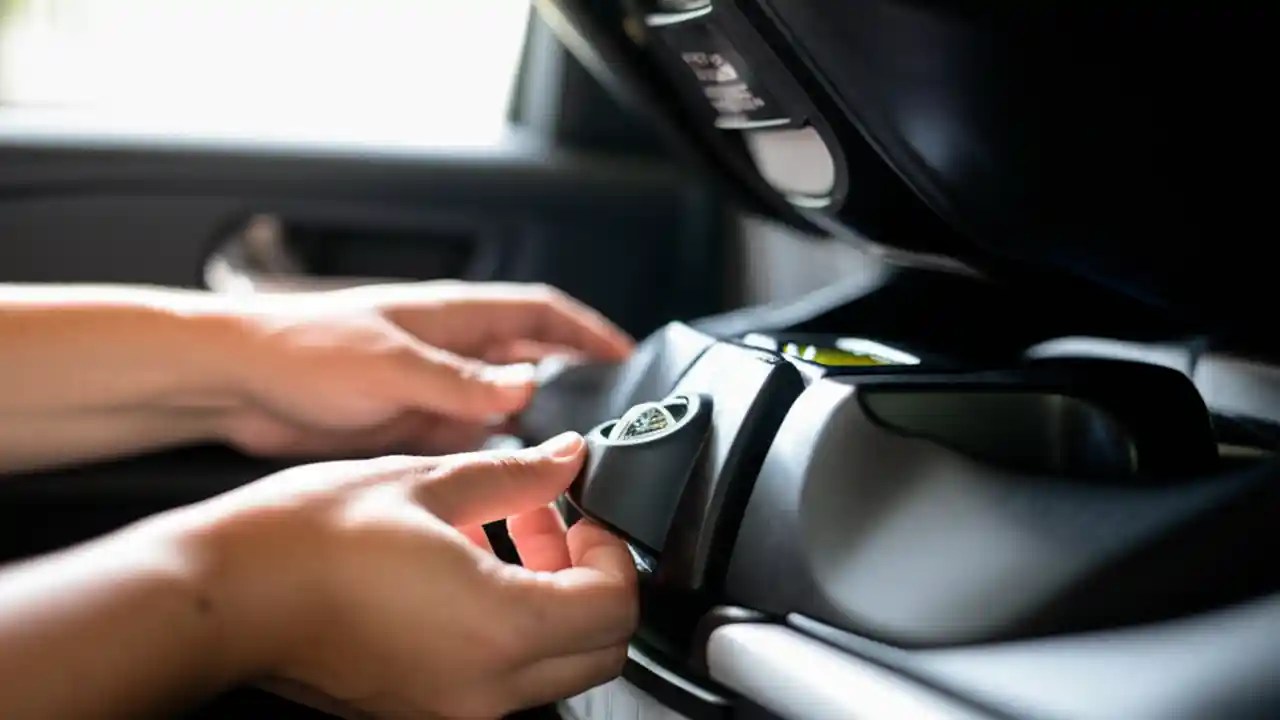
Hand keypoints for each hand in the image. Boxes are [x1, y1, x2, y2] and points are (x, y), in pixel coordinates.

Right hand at [186, 432, 637, 718]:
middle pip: (601, 650)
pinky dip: (513, 630)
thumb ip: (518, 475)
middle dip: (593, 581)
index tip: (583, 513)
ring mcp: (455, 710)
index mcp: (500, 628)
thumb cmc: (308, 538)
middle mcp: (487, 688)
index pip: (615, 606)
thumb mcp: (430, 482)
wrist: (225, 593)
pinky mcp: (425, 711)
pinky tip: (469, 571)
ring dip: (554, 603)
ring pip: (557, 668)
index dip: (613, 550)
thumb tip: (568, 462)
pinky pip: (504, 680)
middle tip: (551, 524)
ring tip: (504, 537)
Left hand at [218, 282, 632, 457]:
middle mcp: (450, 350)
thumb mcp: (392, 367)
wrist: (235, 382)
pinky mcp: (409, 423)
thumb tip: (527, 390)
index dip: (589, 333)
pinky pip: (468, 440)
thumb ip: (462, 383)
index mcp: (453, 317)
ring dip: (533, 426)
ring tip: (568, 457)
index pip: (542, 315)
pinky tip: (505, 481)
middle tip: (612, 415)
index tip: (629, 356)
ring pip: (503, 407)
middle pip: (532, 360)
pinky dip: (493, 456)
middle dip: (575, 381)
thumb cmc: (301, 349)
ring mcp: (432, 388)